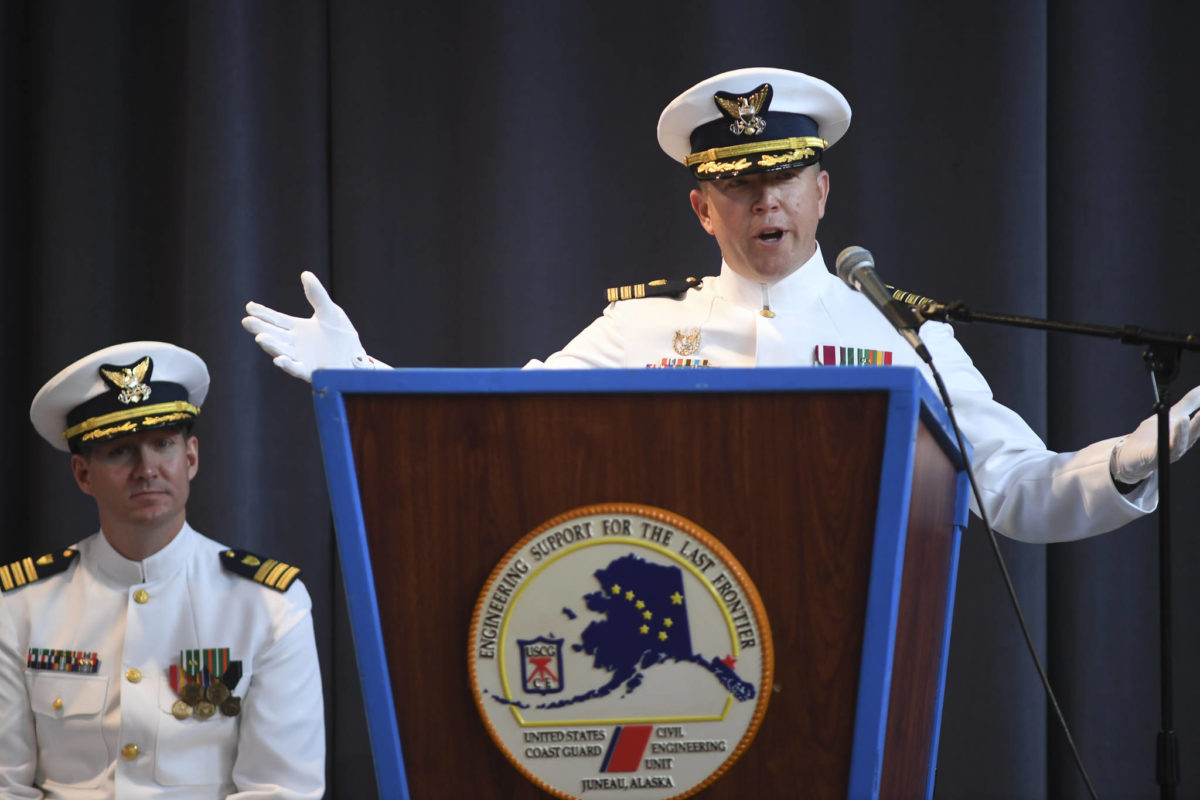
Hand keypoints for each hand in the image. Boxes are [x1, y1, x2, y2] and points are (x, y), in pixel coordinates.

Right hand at [241, 271, 385, 381]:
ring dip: (270, 346)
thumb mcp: (330, 311)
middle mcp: (294, 343)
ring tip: (260, 338)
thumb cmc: (341, 335)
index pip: (276, 319)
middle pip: (273, 334)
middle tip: (247, 321)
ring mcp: (299, 357)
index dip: (262, 313)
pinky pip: (295, 368)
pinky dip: (287, 364)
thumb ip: (317, 295)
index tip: (249, 307)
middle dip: (260, 328)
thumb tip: (305, 274)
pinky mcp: (309, 370)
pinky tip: (278, 359)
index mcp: (296, 328)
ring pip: (280, 351)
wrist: (356, 358)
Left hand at [1110, 384, 1199, 484]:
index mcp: (1185, 435)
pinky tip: (1164, 436)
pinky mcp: (1151, 458)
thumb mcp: (1170, 415)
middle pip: (1191, 435)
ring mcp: (1166, 453)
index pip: (1198, 426)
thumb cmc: (1152, 436)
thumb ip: (1188, 404)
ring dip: (1182, 432)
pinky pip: (1158, 452)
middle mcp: (1179, 445)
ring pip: (1178, 445)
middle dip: (1198, 424)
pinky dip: (1163, 444)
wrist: (1130, 457)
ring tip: (1183, 417)